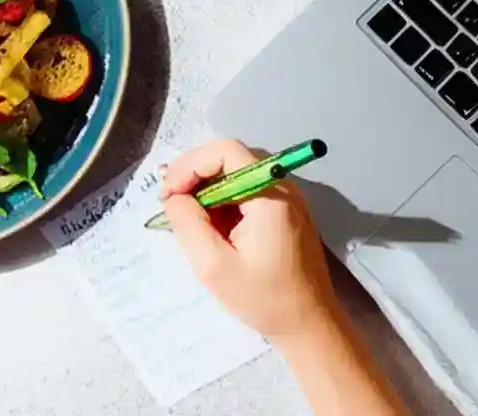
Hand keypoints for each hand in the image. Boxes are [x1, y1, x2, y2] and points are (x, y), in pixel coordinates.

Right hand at [162, 140, 339, 341]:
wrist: (308, 326)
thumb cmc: (263, 298)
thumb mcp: (212, 265)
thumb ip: (187, 223)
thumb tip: (173, 197)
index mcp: (270, 196)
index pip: (225, 151)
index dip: (190, 165)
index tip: (169, 194)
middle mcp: (282, 188)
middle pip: (229, 160)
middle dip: (194, 177)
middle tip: (172, 205)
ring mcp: (286, 200)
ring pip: (236, 176)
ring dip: (206, 191)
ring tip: (188, 220)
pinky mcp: (284, 214)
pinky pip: (246, 193)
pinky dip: (222, 203)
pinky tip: (210, 229)